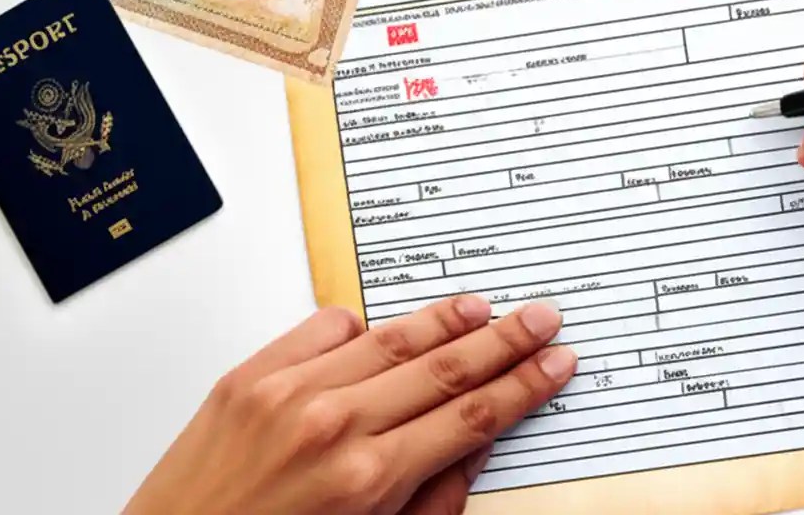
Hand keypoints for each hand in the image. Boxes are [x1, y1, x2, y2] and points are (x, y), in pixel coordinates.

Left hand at [123, 298, 575, 514]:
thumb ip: (434, 497)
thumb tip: (477, 443)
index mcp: (369, 479)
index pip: (472, 414)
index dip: (523, 385)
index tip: (555, 363)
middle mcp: (332, 425)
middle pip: (445, 367)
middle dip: (504, 340)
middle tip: (542, 317)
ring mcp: (287, 392)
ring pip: (390, 338)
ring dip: (445, 320)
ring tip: (484, 307)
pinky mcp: (248, 375)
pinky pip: (322, 328)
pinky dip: (359, 324)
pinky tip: (385, 327)